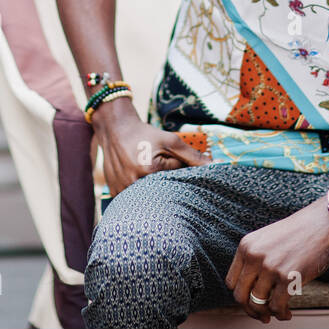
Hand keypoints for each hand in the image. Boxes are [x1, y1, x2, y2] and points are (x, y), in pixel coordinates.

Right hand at [92, 102, 210, 195]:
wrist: (115, 129)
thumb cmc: (144, 134)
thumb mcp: (170, 140)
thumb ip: (192, 155)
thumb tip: (214, 166)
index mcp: (150, 171)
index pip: (176, 178)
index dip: (177, 168)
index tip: (168, 159)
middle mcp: (134, 183)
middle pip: (162, 190)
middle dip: (164, 181)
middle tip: (154, 163)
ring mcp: (122, 189)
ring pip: (146, 195)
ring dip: (150, 187)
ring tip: (143, 168)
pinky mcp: (115, 192)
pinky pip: (132, 199)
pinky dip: (137, 191)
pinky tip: (134, 175)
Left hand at [225, 199, 328, 322]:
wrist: (324, 223)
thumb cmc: (299, 232)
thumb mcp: (267, 239)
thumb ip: (256, 258)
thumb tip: (252, 287)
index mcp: (246, 246)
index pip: (231, 282)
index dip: (241, 296)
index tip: (250, 301)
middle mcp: (254, 256)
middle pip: (240, 295)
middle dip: (250, 310)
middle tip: (261, 315)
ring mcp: (270, 267)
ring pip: (257, 304)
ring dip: (266, 314)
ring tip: (278, 314)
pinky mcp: (287, 277)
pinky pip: (276, 307)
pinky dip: (281, 314)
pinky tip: (287, 313)